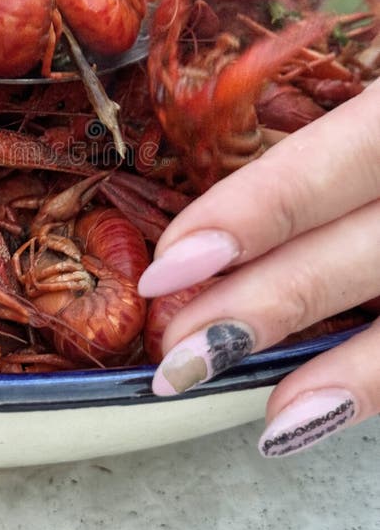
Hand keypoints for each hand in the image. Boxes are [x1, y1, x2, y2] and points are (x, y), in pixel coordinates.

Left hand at [138, 78, 379, 456]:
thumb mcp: (378, 111)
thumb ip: (341, 148)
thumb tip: (225, 235)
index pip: (326, 166)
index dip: (247, 219)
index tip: (170, 265)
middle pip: (365, 246)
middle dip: (268, 305)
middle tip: (180, 355)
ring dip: (351, 374)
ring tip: (275, 418)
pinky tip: (342, 410)